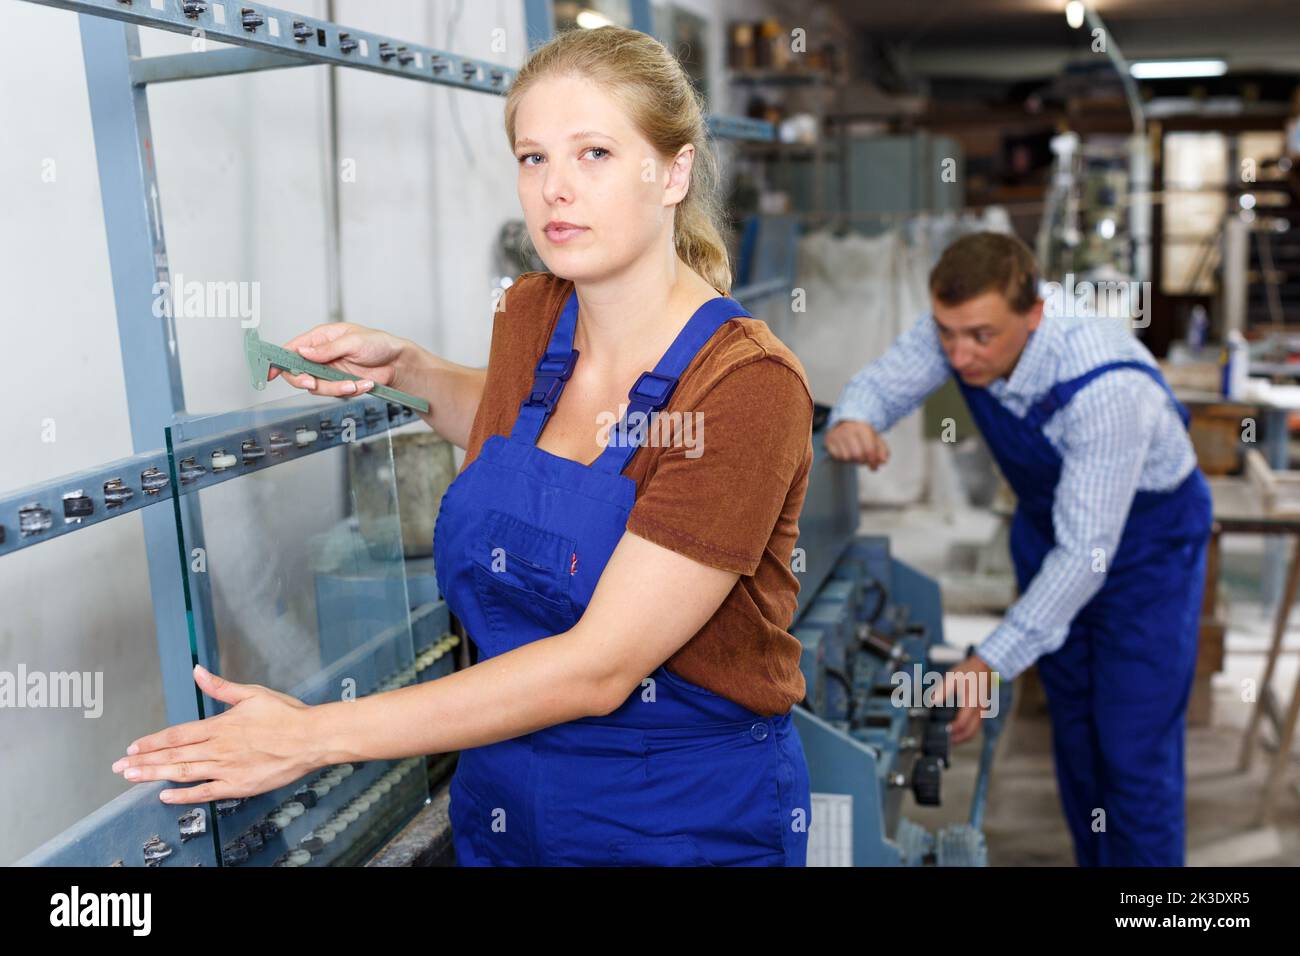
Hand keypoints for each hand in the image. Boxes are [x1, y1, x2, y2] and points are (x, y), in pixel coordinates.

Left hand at [110, 665, 321, 803]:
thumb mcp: (252, 694)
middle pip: (174, 755)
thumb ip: (220, 687)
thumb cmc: (286, 716)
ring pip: (183, 772)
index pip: (177, 734)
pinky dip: (184, 795)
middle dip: (144, 761)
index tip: (133, 746)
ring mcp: (227, 769)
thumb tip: (197, 671)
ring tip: (132, 778)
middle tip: (120, 766)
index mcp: (220, 725)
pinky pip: (205, 793)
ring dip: (155, 775)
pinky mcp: (238, 786)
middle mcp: (219, 748)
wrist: (311, 738)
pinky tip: (165, 796)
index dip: (153, 741)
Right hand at [270, 322, 408, 397]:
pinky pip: (336, 394)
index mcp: (320, 338)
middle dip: (305, 380)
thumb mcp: (353, 341)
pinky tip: (364, 384)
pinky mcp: (340, 384)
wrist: (399, 364)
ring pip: (317, 387)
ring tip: (355, 383)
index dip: (277, 360)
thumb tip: (303, 351)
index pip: (291, 349)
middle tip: (313, 382)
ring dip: (336, 388)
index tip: (269, 372)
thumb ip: (327, 348)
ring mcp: (330, 371)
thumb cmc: (379, 344)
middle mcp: (321, 355)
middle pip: (298, 373)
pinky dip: (350, 391)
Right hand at [825, 420, 889, 468]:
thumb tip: (883, 461)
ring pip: (847, 458)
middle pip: (858, 455)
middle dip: (863, 462)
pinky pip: (837, 457)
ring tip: (855, 454)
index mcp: (862, 427)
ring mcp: (836, 435)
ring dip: (853, 460)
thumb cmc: (861, 432)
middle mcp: (848, 430)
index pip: (869, 450)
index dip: (873, 461)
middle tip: (865, 461)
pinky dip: (843, 458)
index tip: (874, 467)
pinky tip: (846, 452)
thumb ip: (882, 450)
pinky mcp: (828, 440)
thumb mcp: (874, 437)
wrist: (845, 421)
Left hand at [942, 655, 994, 745]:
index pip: (962, 722)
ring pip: (974, 731)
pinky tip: (958, 731)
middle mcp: (979, 709)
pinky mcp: (982, 711)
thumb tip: (933, 701)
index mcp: (971, 702)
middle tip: (946, 742)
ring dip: (963, 738)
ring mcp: (982, 711)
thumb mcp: (953, 676)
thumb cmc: (969, 670)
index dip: (952, 730)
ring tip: (950, 740)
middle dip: (958, 739)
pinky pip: (976, 726)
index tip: (944, 731)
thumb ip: (942, 690)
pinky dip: (968, 732)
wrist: (985, 666)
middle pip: (970, 732)